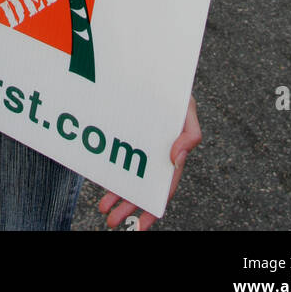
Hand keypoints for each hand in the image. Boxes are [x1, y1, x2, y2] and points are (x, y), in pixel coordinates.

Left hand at [98, 94, 201, 229]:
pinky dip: (110, 173)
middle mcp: (156, 153)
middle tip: (113, 222)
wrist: (153, 69)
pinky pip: (118, 159)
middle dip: (129, 207)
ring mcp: (140, 146)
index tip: (143, 222)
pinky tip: (100, 185)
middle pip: (143, 187)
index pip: (165, 185)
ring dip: (117, 196)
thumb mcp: (188, 108)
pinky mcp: (125, 136)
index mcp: (174, 151)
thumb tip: (176, 160)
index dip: (155, 205)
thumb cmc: (175, 91)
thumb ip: (190, 134)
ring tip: (103, 211)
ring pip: (129, 177)